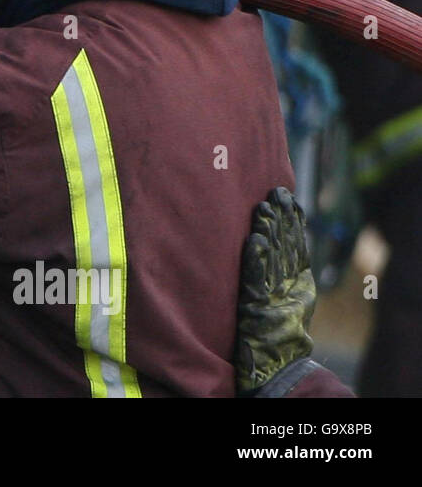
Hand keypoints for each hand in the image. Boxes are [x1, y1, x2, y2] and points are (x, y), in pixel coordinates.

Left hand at [235, 187, 316, 394]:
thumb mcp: (283, 297)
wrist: (276, 364)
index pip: (295, 244)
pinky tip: (255, 240)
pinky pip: (257, 279)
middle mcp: (290, 285)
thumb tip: (267, 238)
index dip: (292, 220)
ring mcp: (276, 295)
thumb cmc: (273, 331)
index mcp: (299, 282)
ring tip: (262, 207)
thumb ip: (277, 271)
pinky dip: (257, 259)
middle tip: (275, 192)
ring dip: (268, 230)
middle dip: (281, 218)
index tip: (286, 196)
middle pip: (286, 245)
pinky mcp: (259, 306)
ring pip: (273, 257)